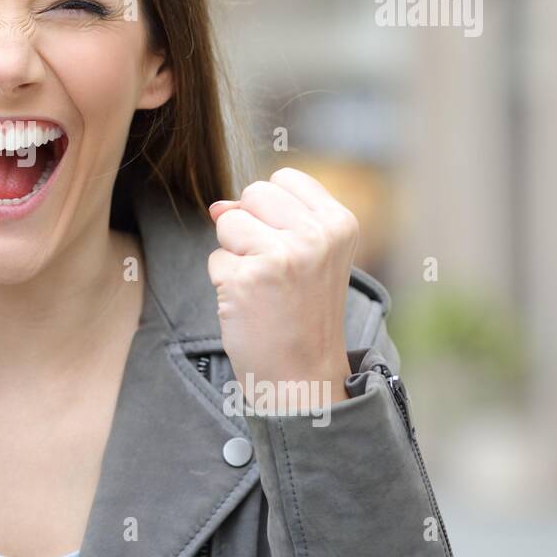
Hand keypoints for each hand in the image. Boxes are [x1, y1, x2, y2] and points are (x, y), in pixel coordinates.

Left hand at [206, 167, 357, 410]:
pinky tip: (251, 307)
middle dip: (250, 228)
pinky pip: (216, 260)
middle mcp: (316, 234)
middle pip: (253, 194)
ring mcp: (283, 255)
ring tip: (263, 288)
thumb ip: (270, 219)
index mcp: (340, 223)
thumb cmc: (300, 313)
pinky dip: (224, 283)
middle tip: (274, 272)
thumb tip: (217, 206)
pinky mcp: (249, 278)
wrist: (302, 378)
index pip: (284, 178)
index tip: (289, 248)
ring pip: (227, 222)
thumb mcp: (306, 256)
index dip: (272, 210)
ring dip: (234, 255)